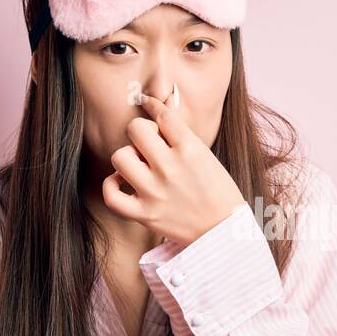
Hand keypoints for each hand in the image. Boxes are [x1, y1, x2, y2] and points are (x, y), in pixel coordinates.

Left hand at [102, 86, 245, 248]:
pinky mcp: (145, 214)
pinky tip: (122, 182)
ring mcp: (155, 192)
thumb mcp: (207, 156)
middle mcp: (170, 168)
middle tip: (149, 144)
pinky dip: (111, 186)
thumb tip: (161, 107)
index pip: (162, 114)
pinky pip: (111, 194)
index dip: (153, 106)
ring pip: (120, 156)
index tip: (148, 103)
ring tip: (139, 166)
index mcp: (191, 149)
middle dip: (141, 133)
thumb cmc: (219, 192)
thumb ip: (182, 135)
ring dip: (127, 158)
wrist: (225, 231)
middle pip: (135, 129)